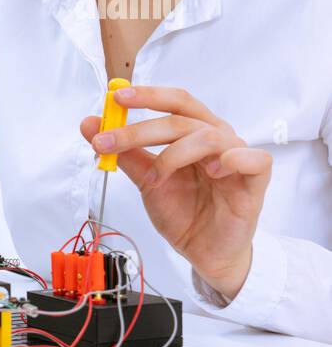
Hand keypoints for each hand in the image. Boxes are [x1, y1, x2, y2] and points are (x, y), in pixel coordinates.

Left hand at [80, 85, 272, 300]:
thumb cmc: (183, 211)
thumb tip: (89, 124)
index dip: (148, 96)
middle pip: (182, 119)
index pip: (174, 102)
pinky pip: (255, 159)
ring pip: (208, 137)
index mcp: (195, 131)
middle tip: (106, 142)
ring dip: (172, 156)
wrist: (203, 251)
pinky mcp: (256, 180)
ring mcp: (237, 157)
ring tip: (154, 180)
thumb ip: (124, 152)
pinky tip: (214, 169)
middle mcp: (217, 137)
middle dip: (140, 129)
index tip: (115, 97)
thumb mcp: (146, 180)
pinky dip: (233, 159)